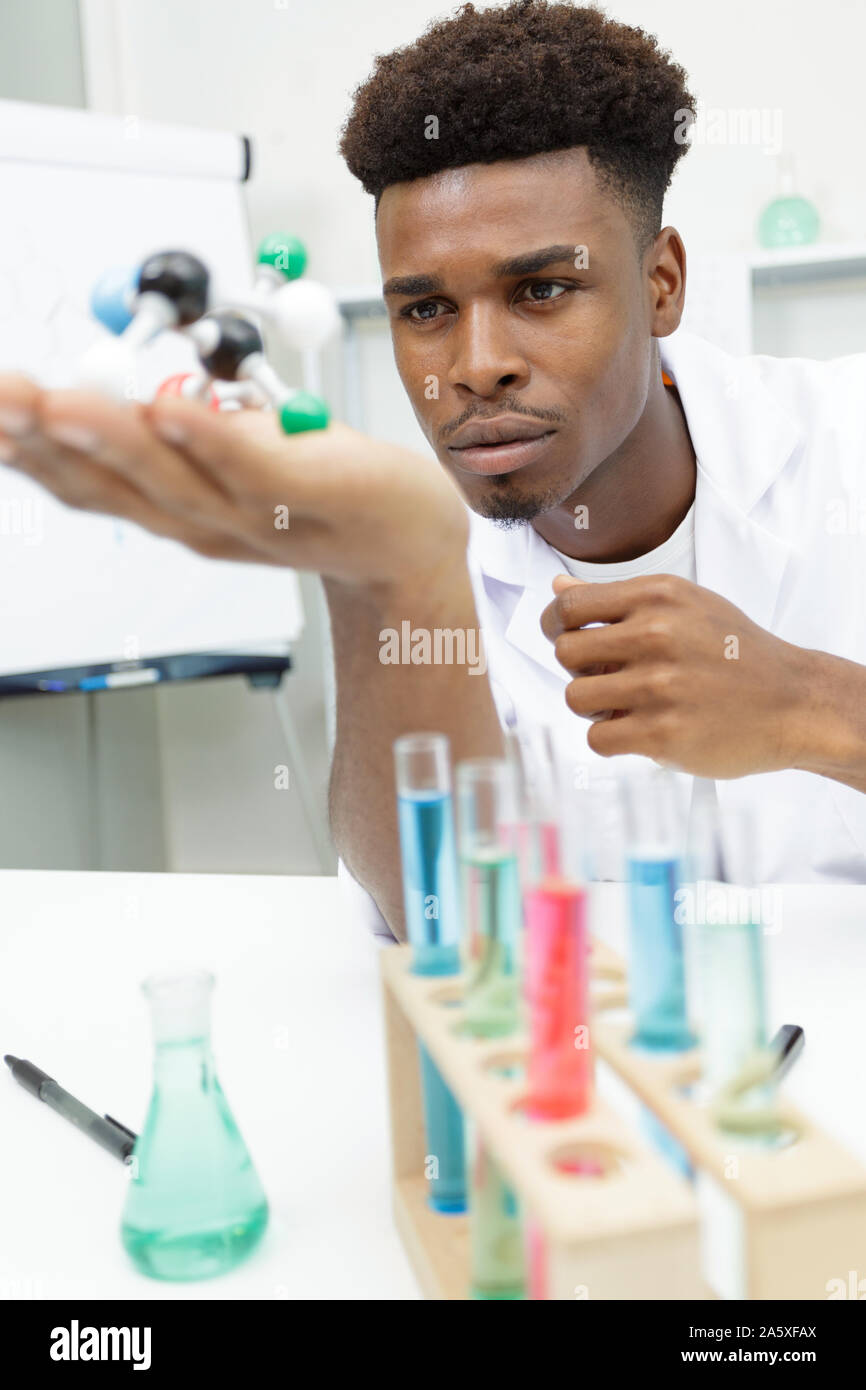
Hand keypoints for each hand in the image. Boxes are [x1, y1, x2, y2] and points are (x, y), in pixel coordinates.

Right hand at [0, 374, 468, 592]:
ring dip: (113, 440)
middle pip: (113, 482)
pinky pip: (258, 472)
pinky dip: (213, 441)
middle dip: (47, 439)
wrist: (407, 545)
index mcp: (174, 508)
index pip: (84, 480)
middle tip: (3, 399)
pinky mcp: (314, 497)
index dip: (26, 451)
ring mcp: (257, 515)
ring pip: (174, 480)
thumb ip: (168, 437)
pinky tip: (172, 409)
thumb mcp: (224, 459)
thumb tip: (102, 393)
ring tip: (58, 404)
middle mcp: (202, 521)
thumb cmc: (317, 493)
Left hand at [540, 572, 810, 777]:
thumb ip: (619, 599)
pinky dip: (611, 739)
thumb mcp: (686, 606)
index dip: (556, 627)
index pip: (569, 607)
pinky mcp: (663, 733)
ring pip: (575, 697)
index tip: (570, 640)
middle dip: (578, 669)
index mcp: (659, 596)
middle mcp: (657, 635)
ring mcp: (660, 686)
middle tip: (608, 678)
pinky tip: (638, 731)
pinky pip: (597, 739)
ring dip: (594, 708)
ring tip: (626, 705)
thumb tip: (557, 590)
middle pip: (565, 652)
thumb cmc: (735, 652)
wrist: (795, 703)